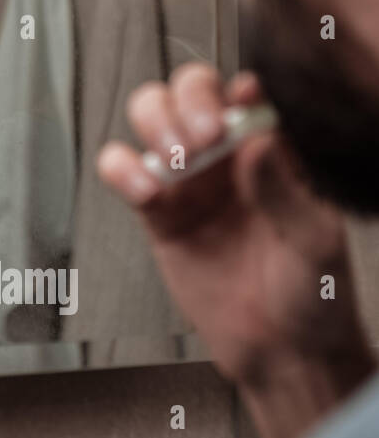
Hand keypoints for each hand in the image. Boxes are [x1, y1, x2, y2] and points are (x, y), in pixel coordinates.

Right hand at [96, 62, 372, 437]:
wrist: (278, 349)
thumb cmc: (313, 294)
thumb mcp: (315, 240)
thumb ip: (285, 188)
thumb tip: (257, 141)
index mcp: (274, 149)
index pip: (248, 91)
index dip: (238, 88)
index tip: (240, 106)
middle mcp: (227, 153)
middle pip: (190, 89)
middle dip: (189, 100)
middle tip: (202, 135)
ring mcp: (188, 177)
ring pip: (151, 114)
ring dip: (154, 124)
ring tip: (173, 158)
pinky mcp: (156, 208)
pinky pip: (122, 168)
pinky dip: (122, 169)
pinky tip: (143, 190)